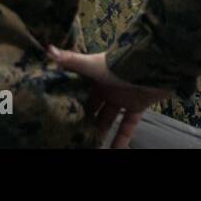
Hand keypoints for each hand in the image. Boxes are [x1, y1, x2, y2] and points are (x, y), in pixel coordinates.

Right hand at [47, 46, 168, 147]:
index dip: (72, 103)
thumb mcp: (93, 64)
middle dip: (84, 120)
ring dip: (100, 132)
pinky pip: (128, 126)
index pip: (81, 92)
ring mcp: (123, 98)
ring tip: (89, 145)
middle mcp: (107, 88)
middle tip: (73, 135)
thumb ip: (71, 60)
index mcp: (95, 77)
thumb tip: (48, 49)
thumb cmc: (120, 63)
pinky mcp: (137, 106)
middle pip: (93, 108)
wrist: (152, 65)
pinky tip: (114, 151)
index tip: (60, 116)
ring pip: (108, 119)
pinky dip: (122, 139)